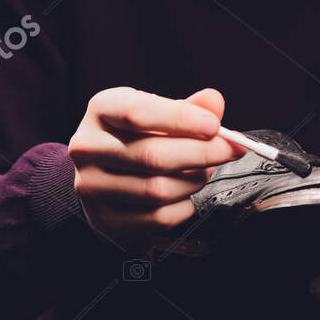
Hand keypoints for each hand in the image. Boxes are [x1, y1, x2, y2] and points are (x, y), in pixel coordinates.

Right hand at [68, 86, 242, 252]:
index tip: (215, 126)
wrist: (104, 174)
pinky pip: (157, 217)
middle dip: (202, 153)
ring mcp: (92, 186)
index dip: (180, 119)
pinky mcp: (105, 218)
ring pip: (157, 189)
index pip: (137, 113)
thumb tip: (214, 102)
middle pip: (152, 155)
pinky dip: (183, 206)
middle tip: (231, 150)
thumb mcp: (156, 111)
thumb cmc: (135, 136)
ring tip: (206, 169)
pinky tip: (186, 193)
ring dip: (195, 180)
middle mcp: (88, 147)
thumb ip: (188, 107)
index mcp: (101, 110)